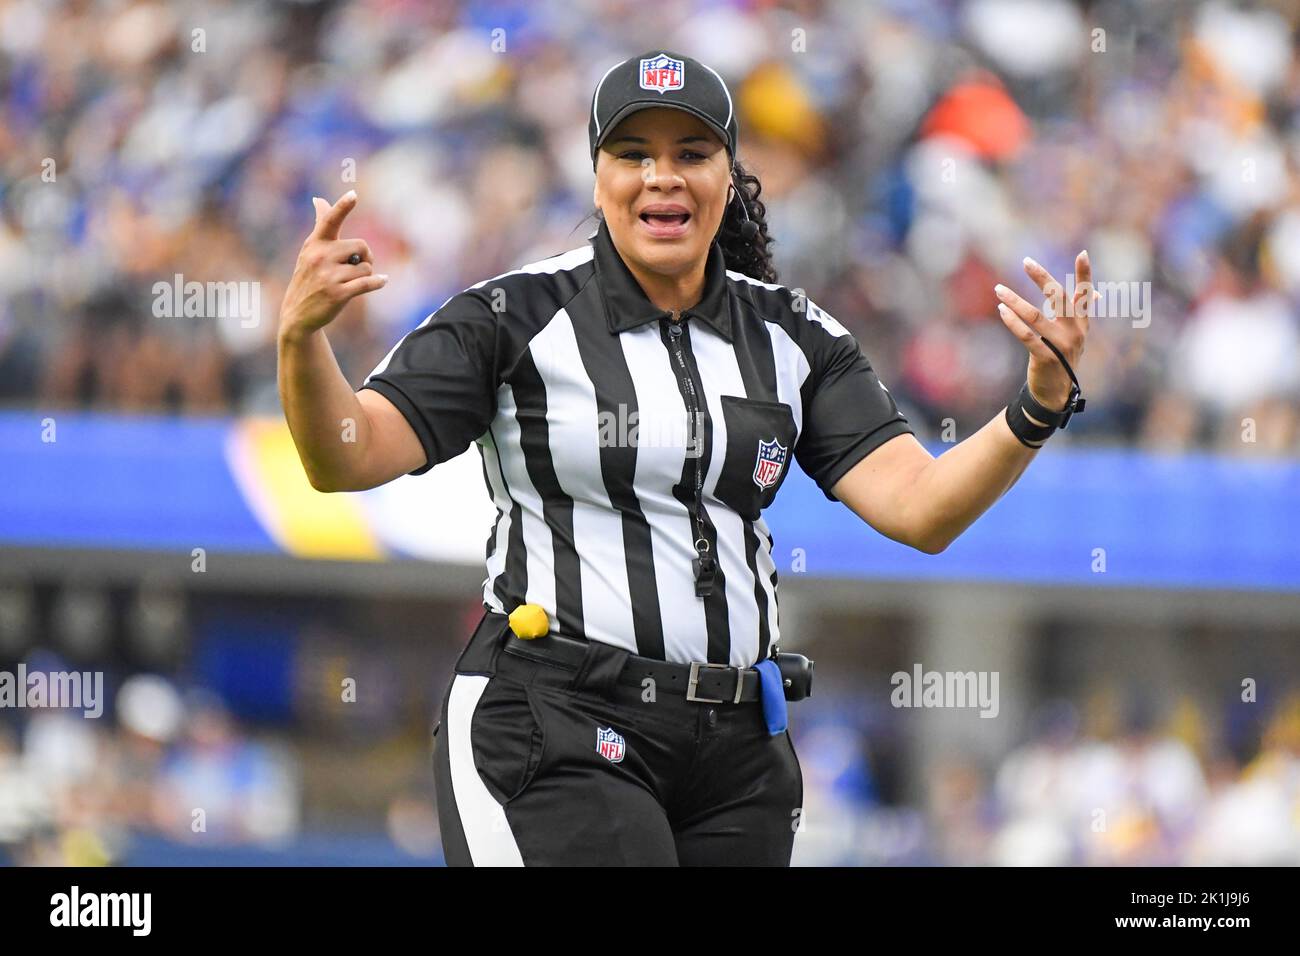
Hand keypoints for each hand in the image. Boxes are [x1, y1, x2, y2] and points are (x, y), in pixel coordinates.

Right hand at [278, 190, 385, 339]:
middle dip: (365, 256)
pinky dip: (378, 282)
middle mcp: (320, 257)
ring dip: (366, 274)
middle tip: (358, 266)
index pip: (329, 220)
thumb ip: (319, 225)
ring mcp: (328, 276)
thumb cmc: (309, 278)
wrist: (297, 314)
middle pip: (361, 246)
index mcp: (315, 244)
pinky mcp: (338, 294)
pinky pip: (367, 283)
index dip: (342, 207)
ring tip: (353, 281)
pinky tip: (383, 281)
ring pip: (366, 267)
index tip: (354, 195)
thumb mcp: (310, 251)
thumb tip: (318, 200)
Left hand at [994, 250, 1092, 410]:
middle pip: (1059, 298)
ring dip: (1015, 300)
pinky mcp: (1046, 358)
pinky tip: (1002, 310)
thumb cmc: (1062, 359)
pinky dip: (1013, 322)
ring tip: (998, 289)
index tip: (1082, 253)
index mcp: (1082, 324)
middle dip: (1042, 278)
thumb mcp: (1075, 337)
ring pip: (1036, 316)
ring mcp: (1061, 345)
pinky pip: (1027, 336)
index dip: (1084, 275)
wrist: (1055, 394)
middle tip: (1026, 262)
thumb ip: (1079, 314)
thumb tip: (1094, 293)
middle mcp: (1075, 332)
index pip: (1084, 295)